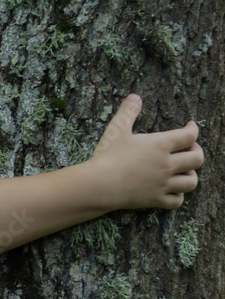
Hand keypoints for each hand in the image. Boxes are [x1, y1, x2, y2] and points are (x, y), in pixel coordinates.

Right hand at [88, 94, 203, 210]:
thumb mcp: (117, 129)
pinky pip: (177, 201)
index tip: (190, 126)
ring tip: (183, 170)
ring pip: (192, 182)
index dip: (193, 129)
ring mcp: (163, 184)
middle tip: (189, 149)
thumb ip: (128, 111)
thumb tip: (135, 97)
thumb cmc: (108, 155)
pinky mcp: (156, 200)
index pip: (189, 136)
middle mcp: (167, 165)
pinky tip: (172, 189)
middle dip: (197, 152)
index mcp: (160, 145)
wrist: (100, 184)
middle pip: (197, 159)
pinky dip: (178, 195)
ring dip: (191, 174)